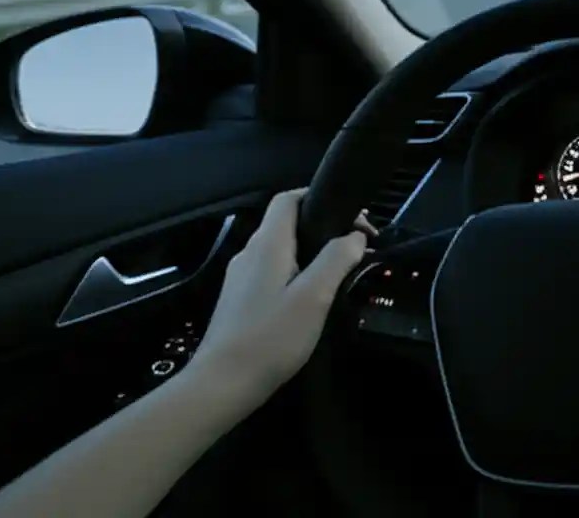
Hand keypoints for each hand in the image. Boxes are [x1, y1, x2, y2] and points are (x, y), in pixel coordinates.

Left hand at [191, 189, 367, 400]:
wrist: (223, 382)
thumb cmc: (272, 336)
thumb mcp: (314, 297)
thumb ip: (336, 260)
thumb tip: (355, 236)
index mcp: (267, 244)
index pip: (287, 199)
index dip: (317, 196)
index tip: (352, 216)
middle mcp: (250, 253)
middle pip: (286, 224)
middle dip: (322, 228)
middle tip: (355, 248)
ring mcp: (241, 278)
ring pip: (281, 251)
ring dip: (310, 253)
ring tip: (339, 273)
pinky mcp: (240, 300)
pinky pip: (272, 273)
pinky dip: (296, 273)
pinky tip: (311, 298)